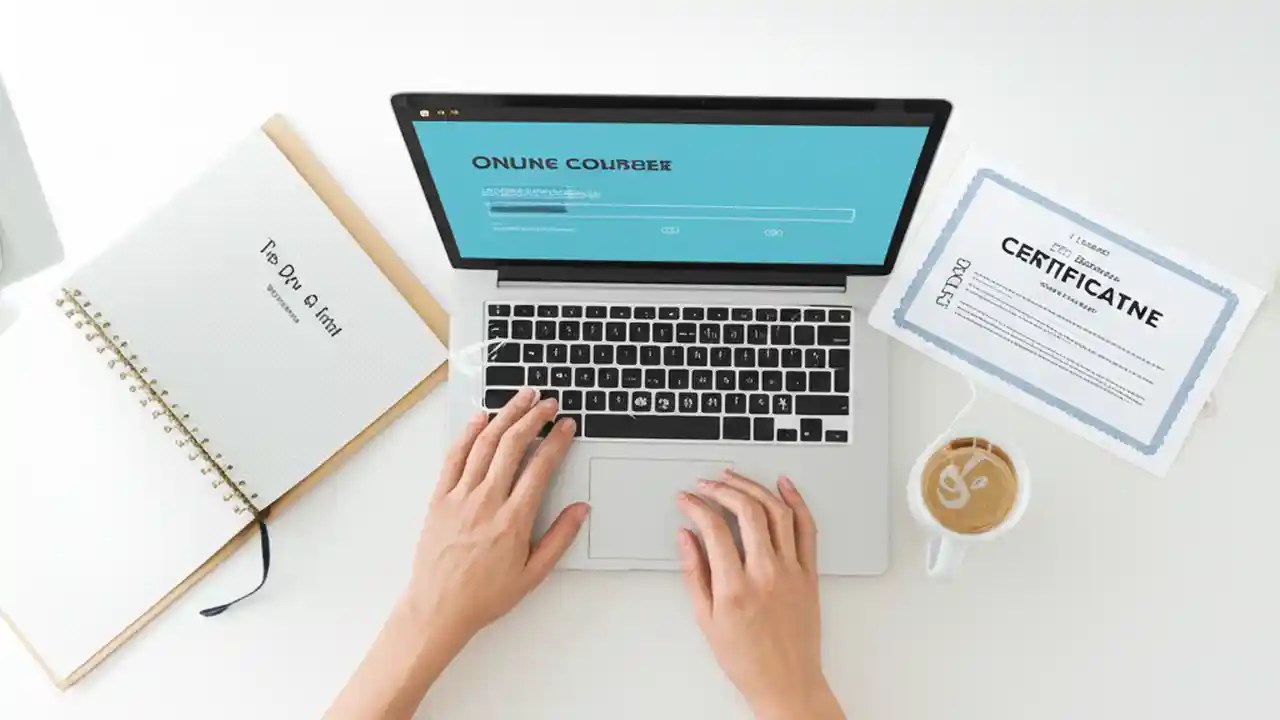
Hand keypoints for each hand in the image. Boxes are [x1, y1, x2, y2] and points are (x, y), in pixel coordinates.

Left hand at [325, 388, 585, 719]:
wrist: (438, 609)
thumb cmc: (484, 596)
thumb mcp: (533, 574)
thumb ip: (560, 538)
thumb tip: (581, 510)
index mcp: (513, 520)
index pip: (541, 466)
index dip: (557, 440)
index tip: (567, 426)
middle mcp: (486, 501)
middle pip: (513, 445)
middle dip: (534, 417)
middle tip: (548, 403)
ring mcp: (460, 497)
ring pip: (485, 443)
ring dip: (505, 415)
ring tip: (521, 399)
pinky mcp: (439, 498)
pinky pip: (454, 457)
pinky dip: (468, 433)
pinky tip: (481, 419)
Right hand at [677, 471, 843, 719]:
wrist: (786, 682)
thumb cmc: (746, 658)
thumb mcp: (706, 619)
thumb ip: (694, 573)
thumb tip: (686, 537)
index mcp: (736, 588)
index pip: (714, 529)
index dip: (697, 506)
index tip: (687, 499)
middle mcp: (767, 574)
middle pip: (747, 511)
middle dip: (723, 489)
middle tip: (707, 484)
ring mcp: (792, 571)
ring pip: (778, 512)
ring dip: (754, 488)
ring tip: (735, 478)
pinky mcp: (809, 573)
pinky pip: (807, 528)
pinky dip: (796, 501)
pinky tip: (783, 486)